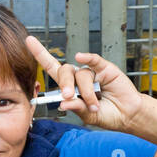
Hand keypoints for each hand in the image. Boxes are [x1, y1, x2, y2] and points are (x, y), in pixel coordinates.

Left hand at [25, 36, 144, 131]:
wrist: (127, 115)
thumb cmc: (108, 115)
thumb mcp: (89, 116)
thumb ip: (77, 108)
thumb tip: (64, 103)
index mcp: (71, 87)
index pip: (52, 68)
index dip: (41, 55)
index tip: (29, 40)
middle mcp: (79, 77)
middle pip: (64, 73)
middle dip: (64, 85)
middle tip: (68, 96)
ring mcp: (92, 72)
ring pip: (81, 74)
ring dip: (86, 91)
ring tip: (95, 104)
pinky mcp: (105, 68)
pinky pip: (93, 60)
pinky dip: (87, 58)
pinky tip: (81, 57)